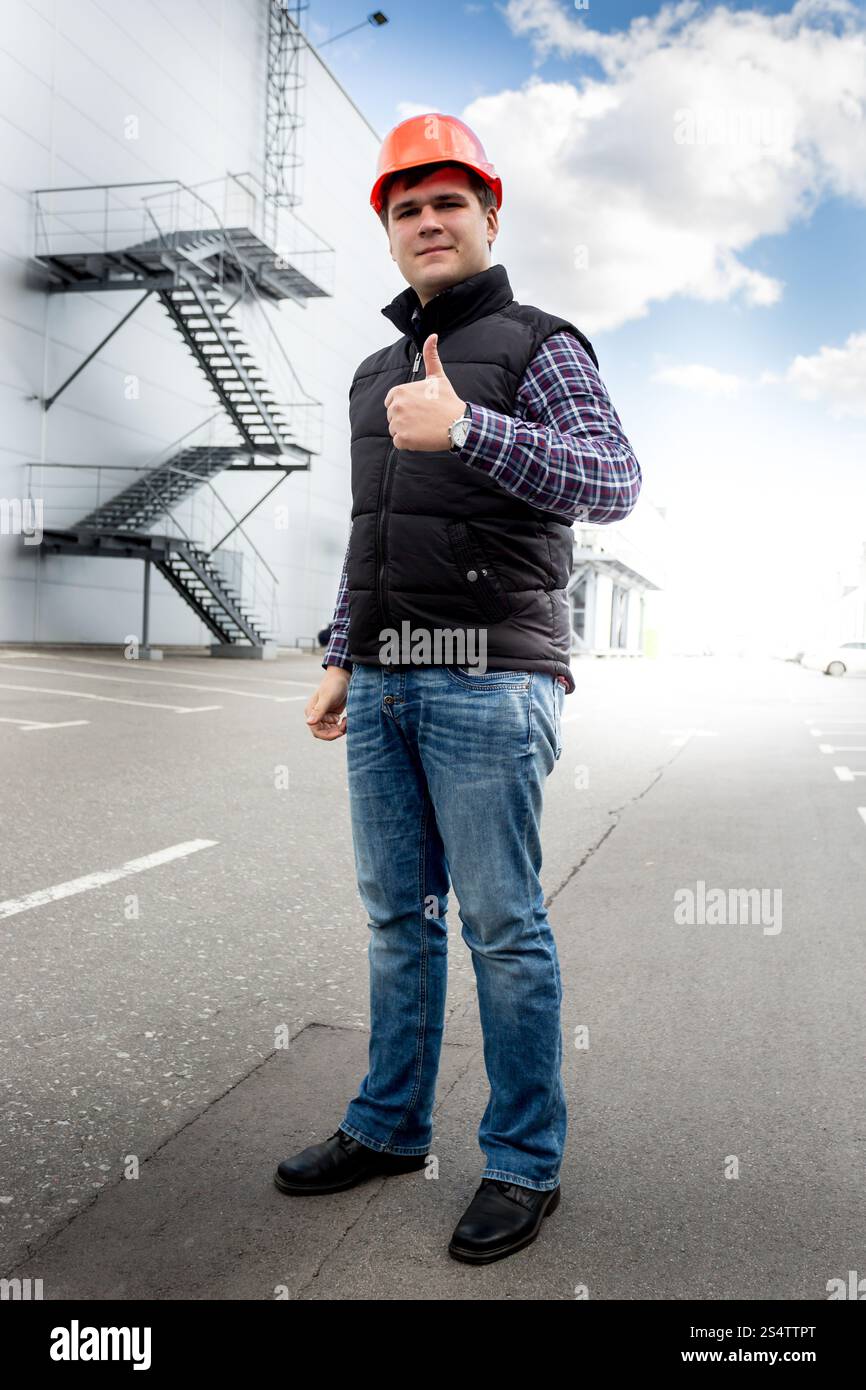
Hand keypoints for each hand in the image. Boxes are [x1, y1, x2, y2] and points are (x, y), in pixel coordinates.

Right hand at [305, 668, 349, 739]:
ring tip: (347, 721)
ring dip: (339, 729)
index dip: (327, 735)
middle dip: (335, 732)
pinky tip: (347, 719)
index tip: (340, 732)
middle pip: (324, 733)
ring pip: (330, 731)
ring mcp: (324, 716)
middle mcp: (316, 715)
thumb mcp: (327, 698)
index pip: (317, 731)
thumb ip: (319, 711)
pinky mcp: (332, 715)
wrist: (342, 677)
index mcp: (311, 712)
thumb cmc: (333, 685)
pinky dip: (342, 726)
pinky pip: (336, 726)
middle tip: (345, 726)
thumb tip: (309, 723)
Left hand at [384, 334, 465, 451]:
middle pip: (392, 416)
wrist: (459, 424)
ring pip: (395, 430)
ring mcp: (398, 422)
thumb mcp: (438, 377)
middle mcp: (396, 405)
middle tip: (424, 418)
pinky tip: (422, 436)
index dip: (405, 406)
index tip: (420, 408)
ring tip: (424, 427)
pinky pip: (399, 442)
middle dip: (405, 419)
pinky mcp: (402, 438)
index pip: (391, 402)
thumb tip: (433, 335)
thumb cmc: (448, 401)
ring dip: (407, 431)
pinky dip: (409, 443)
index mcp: (400, 391)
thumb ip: (431, 356)